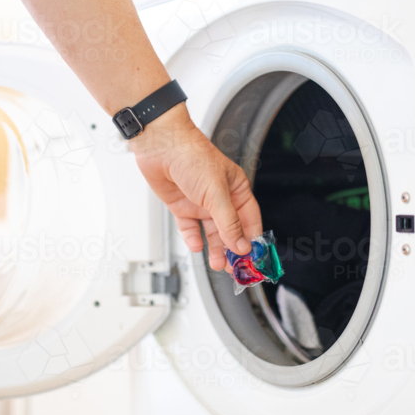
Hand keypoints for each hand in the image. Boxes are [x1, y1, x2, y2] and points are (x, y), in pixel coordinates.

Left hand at [130, 104, 262, 270]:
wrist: (160, 146)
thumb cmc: (192, 155)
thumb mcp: (216, 192)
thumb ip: (228, 221)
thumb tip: (241, 244)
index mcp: (237, 189)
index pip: (250, 220)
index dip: (253, 240)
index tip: (255, 259)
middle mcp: (220, 198)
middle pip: (232, 230)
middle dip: (233, 250)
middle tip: (235, 268)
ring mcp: (200, 203)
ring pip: (212, 233)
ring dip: (216, 249)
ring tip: (218, 264)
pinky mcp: (182, 206)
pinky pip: (191, 228)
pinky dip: (194, 239)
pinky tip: (197, 247)